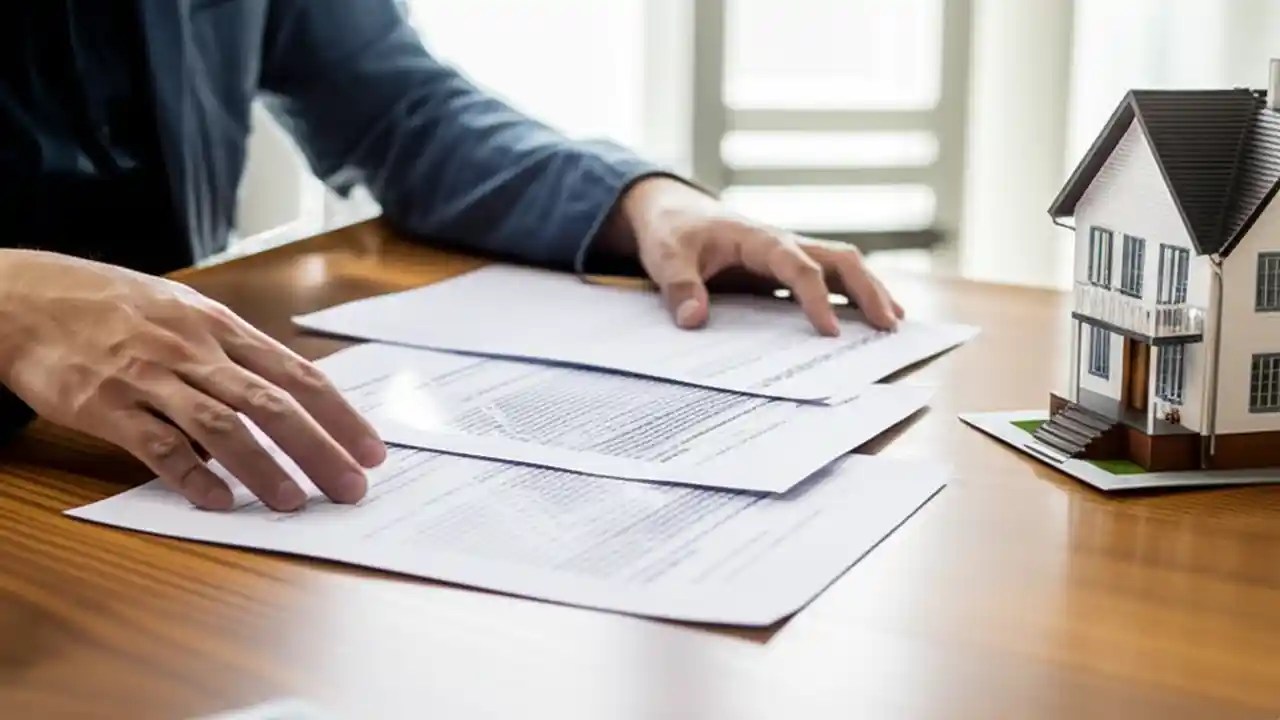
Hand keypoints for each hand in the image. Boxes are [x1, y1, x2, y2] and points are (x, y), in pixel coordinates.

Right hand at [0, 251, 385, 510]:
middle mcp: (194, 350)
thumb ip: (235, 353)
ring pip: (221, 424)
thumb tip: (292, 396)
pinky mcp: (105, 404)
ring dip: (264, 467)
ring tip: (295, 502)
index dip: (340, 416)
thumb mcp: (185, 312)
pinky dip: (191, 475)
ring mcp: (149, 376)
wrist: (24, 296)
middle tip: (352, 487)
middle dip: (320, 448)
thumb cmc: (116, 307)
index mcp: (221, 327)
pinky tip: (218, 501)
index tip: (372, 451)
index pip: (298, 375)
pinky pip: (155, 444)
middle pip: (272, 402)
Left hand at [607, 177, 904, 335]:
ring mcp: (790, 255)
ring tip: (894, 323)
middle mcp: (784, 244)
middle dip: (867, 290)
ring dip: (870, 291)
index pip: (798, 268)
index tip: (830, 332)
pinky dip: (854, 296)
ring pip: (843, 266)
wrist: (674, 212)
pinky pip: (829, 279)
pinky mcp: (786, 269)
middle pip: (840, 260)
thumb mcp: (665, 256)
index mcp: (759, 239)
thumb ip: (678, 286)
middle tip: (888, 325)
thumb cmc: (673, 231)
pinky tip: (871, 318)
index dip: (815, 299)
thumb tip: (692, 319)